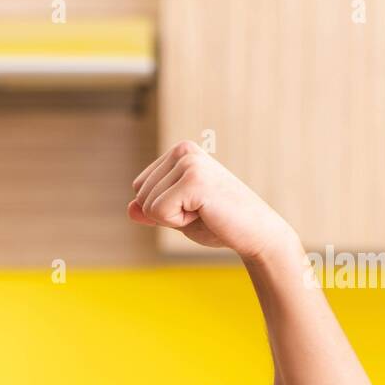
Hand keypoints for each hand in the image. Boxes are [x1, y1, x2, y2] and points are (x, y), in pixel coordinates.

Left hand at [128, 141, 298, 262]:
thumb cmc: (218, 223)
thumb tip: (130, 208)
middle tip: (200, 211)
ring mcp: (189, 162)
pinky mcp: (194, 180)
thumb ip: (151, 210)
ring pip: (148, 205)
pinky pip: (158, 212)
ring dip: (174, 219)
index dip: (161, 208)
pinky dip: (178, 223)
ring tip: (204, 211)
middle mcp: (183, 150)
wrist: (254, 234)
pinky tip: (205, 214)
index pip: (139, 188)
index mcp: (179, 152)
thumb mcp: (176, 215)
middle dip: (166, 214)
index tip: (192, 206)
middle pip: (140, 196)